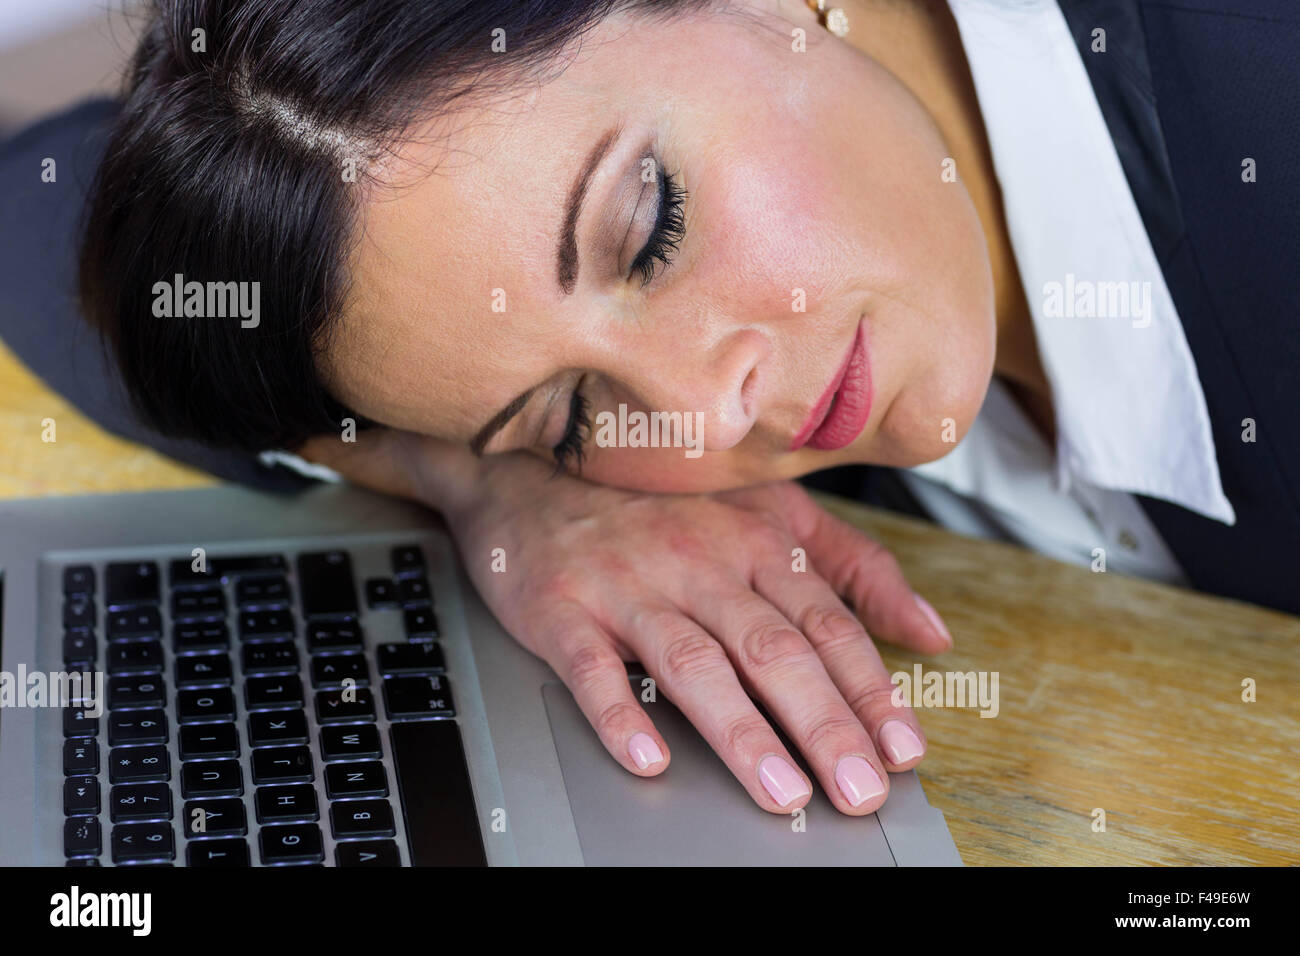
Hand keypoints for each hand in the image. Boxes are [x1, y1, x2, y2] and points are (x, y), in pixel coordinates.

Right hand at [297, 431, 951, 815]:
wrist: (538, 484)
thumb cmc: (663, 511)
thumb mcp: (769, 517)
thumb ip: (855, 568)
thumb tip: (931, 631)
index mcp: (755, 543)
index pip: (826, 624)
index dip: (870, 689)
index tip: (904, 749)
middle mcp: (699, 563)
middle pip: (772, 650)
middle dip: (824, 725)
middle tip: (860, 790)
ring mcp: (630, 588)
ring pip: (694, 664)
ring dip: (740, 731)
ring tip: (781, 790)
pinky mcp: (565, 612)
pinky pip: (592, 669)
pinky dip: (619, 715)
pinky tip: (649, 758)